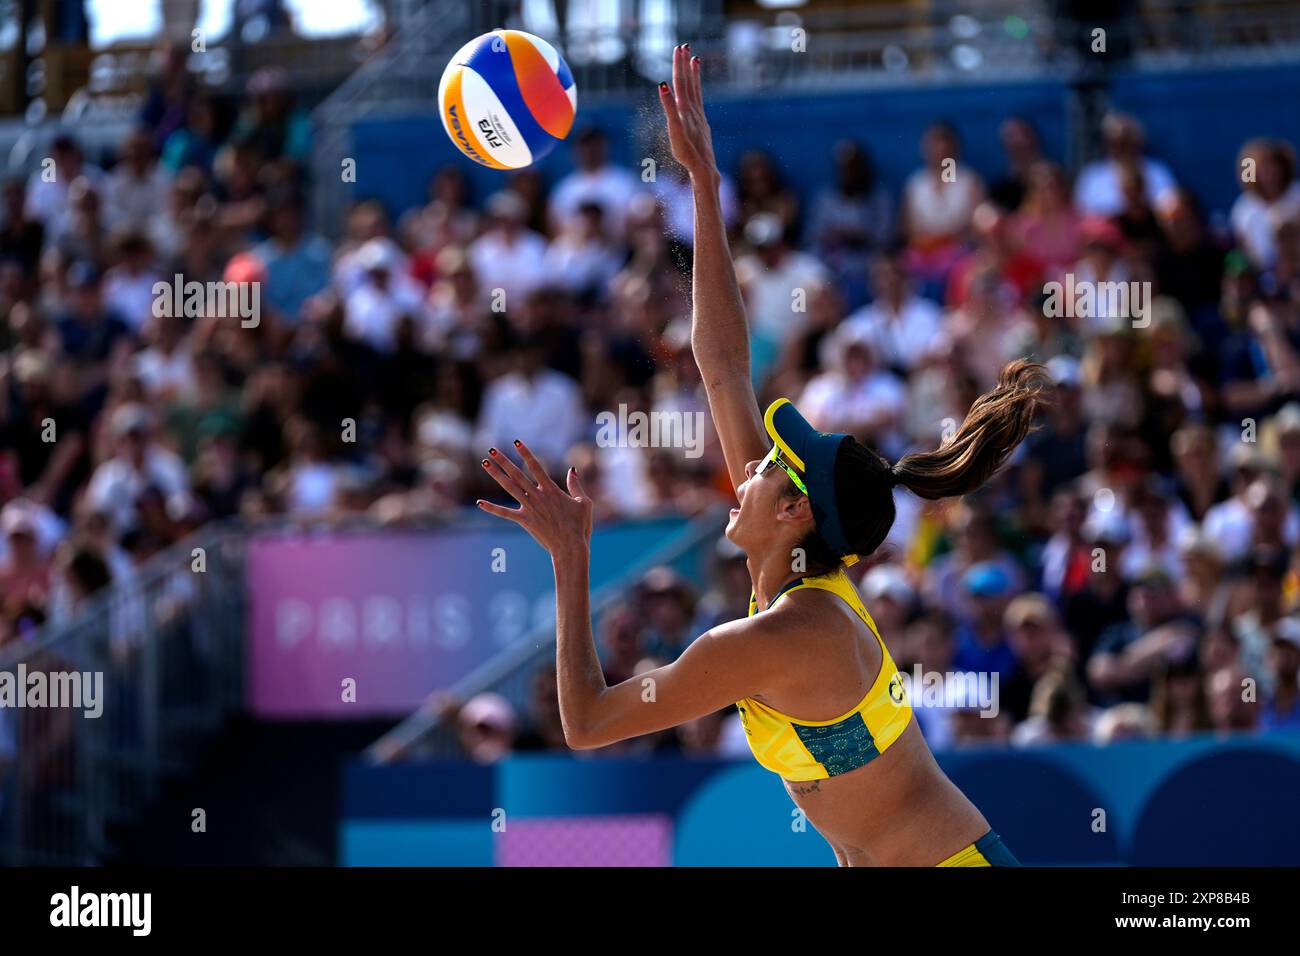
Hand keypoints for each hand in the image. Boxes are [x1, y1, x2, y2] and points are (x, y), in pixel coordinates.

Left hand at [477, 440, 593, 557]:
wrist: (570, 546)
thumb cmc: (580, 526)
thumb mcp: (583, 502)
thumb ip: (576, 485)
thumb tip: (572, 470)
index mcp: (551, 490)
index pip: (536, 466)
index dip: (526, 453)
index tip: (516, 442)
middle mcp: (538, 496)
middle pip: (517, 474)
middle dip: (504, 461)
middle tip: (492, 449)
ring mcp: (530, 508)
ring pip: (509, 487)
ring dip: (496, 474)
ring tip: (485, 463)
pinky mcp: (525, 521)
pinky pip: (505, 513)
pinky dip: (492, 508)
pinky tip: (479, 503)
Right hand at [658, 44, 718, 182]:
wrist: (704, 168)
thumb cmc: (687, 152)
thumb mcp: (675, 130)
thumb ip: (668, 106)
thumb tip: (663, 85)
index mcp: (686, 109)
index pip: (681, 82)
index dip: (680, 65)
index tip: (680, 48)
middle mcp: (694, 110)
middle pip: (688, 82)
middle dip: (685, 64)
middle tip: (684, 46)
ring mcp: (699, 116)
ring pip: (696, 90)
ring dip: (694, 74)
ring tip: (695, 60)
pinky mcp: (702, 124)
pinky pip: (699, 102)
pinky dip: (697, 90)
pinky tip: (696, 89)